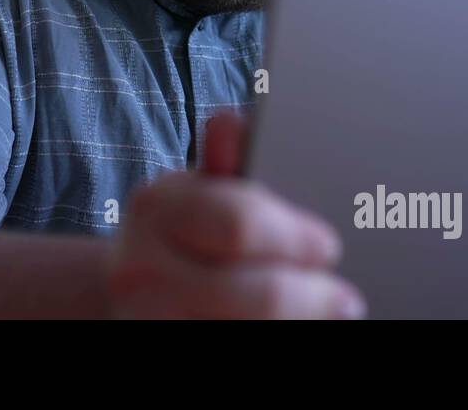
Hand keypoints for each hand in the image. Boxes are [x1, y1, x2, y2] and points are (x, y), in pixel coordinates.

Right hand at [106, 111, 364, 318]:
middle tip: (345, 300)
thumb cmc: (176, 237)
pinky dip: (272, 334)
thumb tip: (232, 124)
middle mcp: (140, 272)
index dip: (298, 240)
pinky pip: (241, 342)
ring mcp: (147, 320)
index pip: (242, 225)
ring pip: (257, 329)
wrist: (122, 297)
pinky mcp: (165, 344)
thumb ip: (226, 165)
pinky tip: (287, 325)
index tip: (329, 248)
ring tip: (323, 313)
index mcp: (155, 210)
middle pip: (263, 296)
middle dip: (314, 296)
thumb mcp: (194, 194)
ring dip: (301, 320)